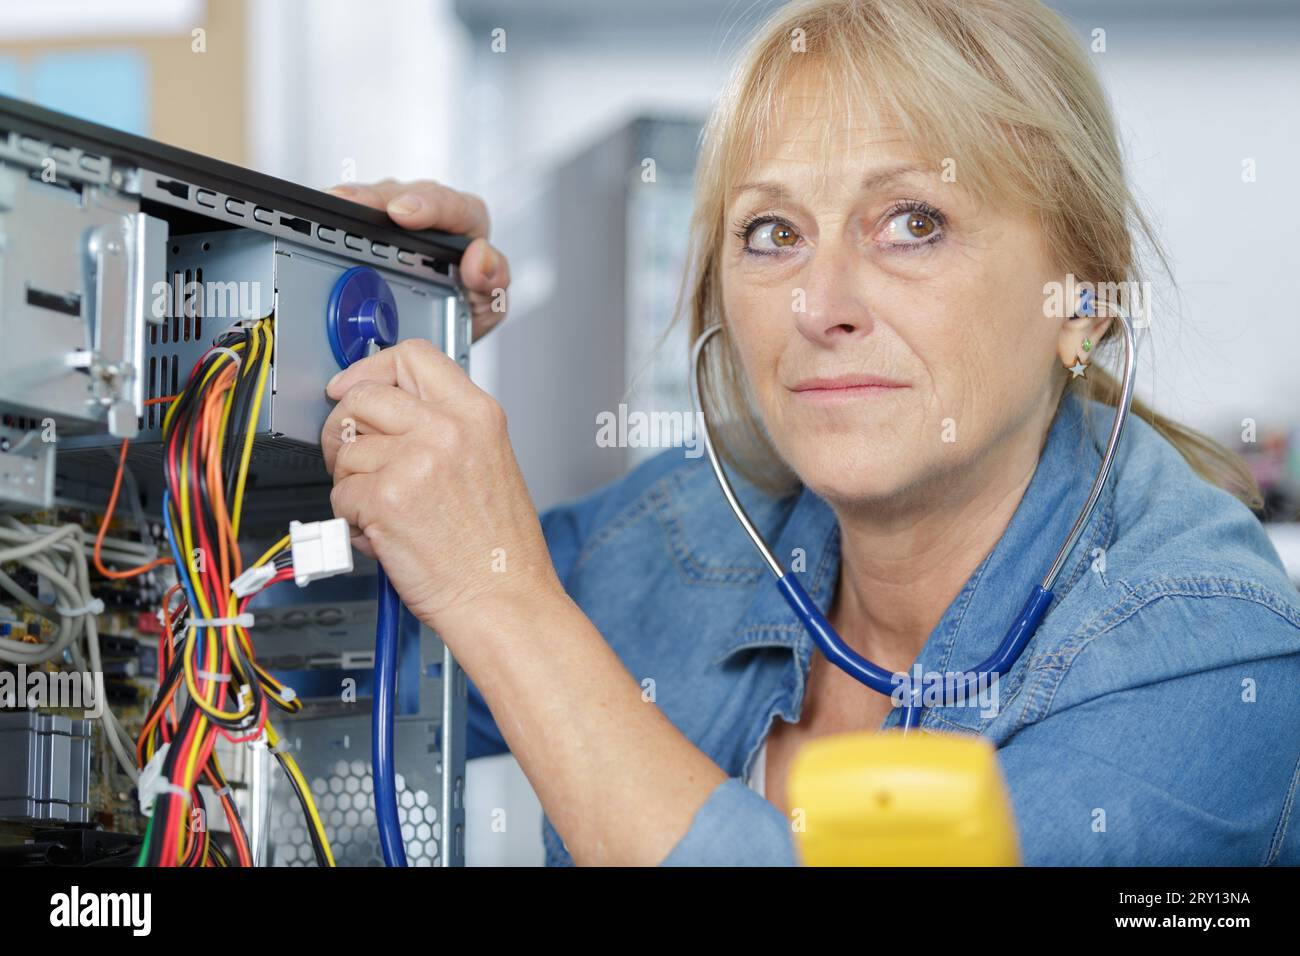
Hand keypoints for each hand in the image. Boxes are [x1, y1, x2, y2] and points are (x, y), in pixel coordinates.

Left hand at [321, 339, 561, 634]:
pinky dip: (352, 519)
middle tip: (353, 456)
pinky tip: (384, 533)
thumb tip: (387, 411)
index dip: (370, 369)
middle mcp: (447, 429)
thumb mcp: (490, 463)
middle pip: (363, 395)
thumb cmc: (499, 549)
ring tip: (386, 510)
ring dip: (351, 483)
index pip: (412, 356)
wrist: (504, 599)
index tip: (351, 385)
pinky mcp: (387, 497)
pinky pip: (340, 494)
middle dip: (345, 427)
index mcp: (477, 415)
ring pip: (346, 450)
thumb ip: (444, 428)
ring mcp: (416, 460)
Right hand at [325, 178, 508, 340]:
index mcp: (466, 227)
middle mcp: (431, 215)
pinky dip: (337, 215)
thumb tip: (479, 258)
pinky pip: (351, 214)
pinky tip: (323, 215)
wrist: (434, 329)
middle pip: (406, 193)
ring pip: (376, 198)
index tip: (405, 214)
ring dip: (354, 201)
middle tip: (356, 206)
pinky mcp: (366, 229)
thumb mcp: (485, 307)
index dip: (431, 206)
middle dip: (379, 198)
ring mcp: (395, 220)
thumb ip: (492, 285)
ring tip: (333, 203)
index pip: (456, 207)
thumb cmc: (463, 307)